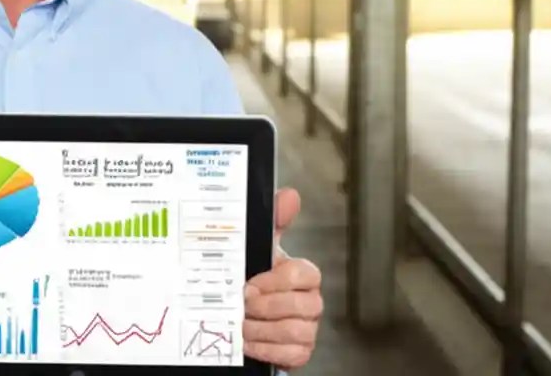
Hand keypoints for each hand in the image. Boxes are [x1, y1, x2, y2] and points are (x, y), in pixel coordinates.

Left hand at [243, 188, 322, 369]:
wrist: (242, 314)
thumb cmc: (253, 278)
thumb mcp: (258, 248)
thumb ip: (273, 222)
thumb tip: (290, 195)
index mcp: (302, 275)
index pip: (304, 274)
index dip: (278, 281)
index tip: (249, 285)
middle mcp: (310, 302)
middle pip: (303, 306)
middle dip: (267, 307)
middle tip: (241, 306)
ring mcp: (308, 328)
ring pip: (297, 331)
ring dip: (263, 330)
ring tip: (241, 326)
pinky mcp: (300, 351)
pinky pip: (294, 354)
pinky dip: (268, 349)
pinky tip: (249, 344)